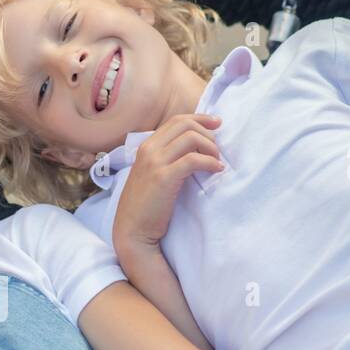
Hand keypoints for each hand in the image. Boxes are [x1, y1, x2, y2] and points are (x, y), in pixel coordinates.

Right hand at [111, 113, 222, 253]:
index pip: (176, 121)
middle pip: (185, 125)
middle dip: (208, 133)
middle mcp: (149, 150)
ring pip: (191, 138)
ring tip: (217, 161)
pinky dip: (209, 162)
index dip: (200, 119)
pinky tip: (216, 170)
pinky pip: (193, 159)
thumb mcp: (152, 174)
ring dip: (210, 147)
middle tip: (217, 149)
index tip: (216, 124)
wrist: (132, 230)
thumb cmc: (145, 206)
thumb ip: (166, 158)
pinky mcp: (163, 178)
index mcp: (146, 146)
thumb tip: (195, 148)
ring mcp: (155, 162)